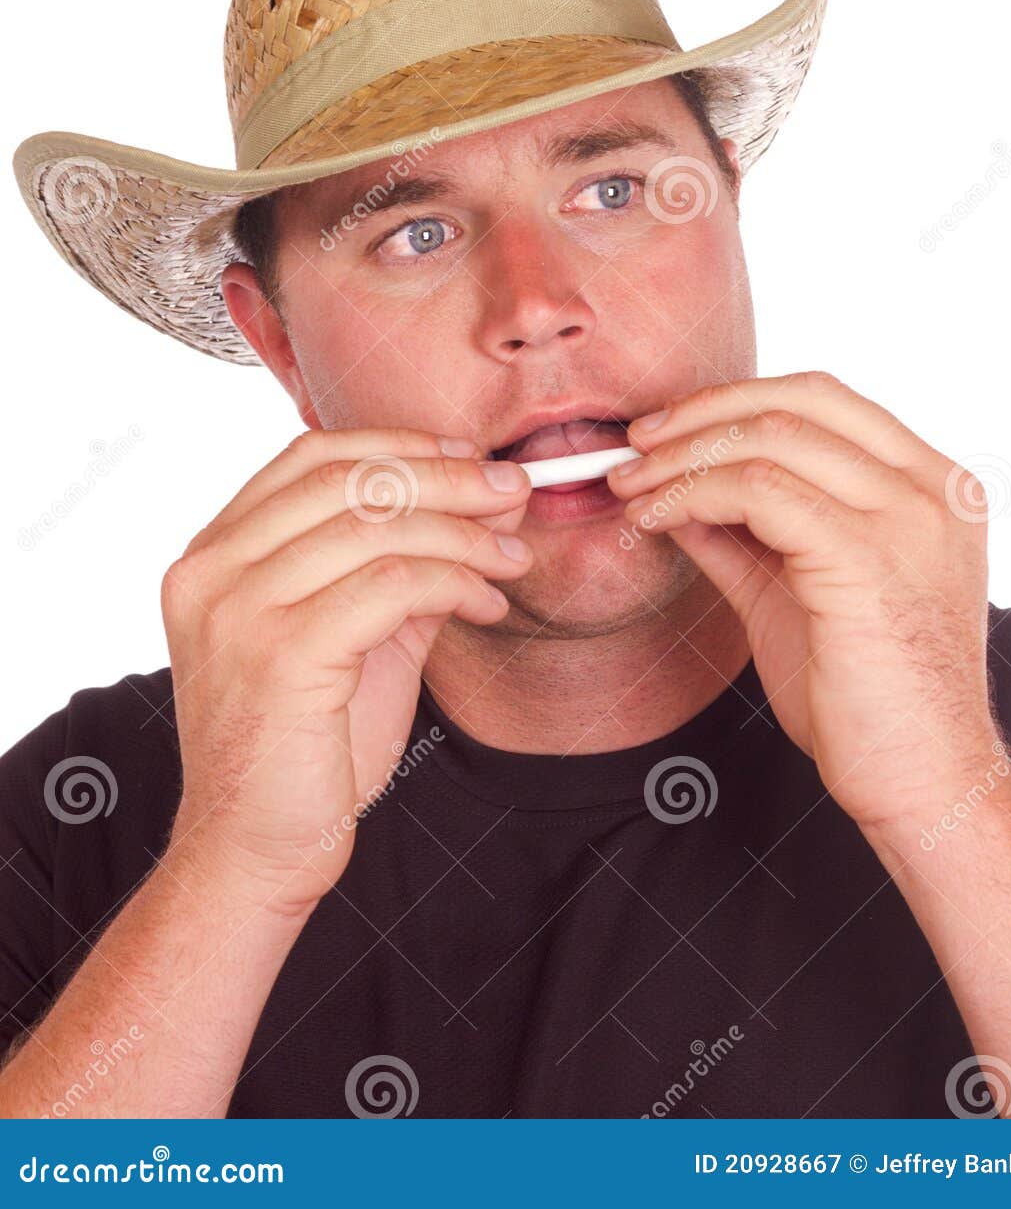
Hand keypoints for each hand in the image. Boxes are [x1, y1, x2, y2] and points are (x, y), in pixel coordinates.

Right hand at [161, 429, 531, 914]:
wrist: (257, 851)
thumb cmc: (305, 747)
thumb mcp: (354, 633)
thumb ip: (401, 564)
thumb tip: (483, 497)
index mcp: (214, 553)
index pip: (310, 455)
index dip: (398, 445)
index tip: (468, 458)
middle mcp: (211, 569)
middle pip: (348, 479)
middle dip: (446, 478)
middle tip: (512, 490)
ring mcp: (238, 608)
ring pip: (376, 527)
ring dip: (464, 533)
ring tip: (512, 556)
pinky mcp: (280, 653)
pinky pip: (391, 584)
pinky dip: (455, 582)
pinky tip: (487, 603)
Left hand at [608, 371, 996, 831]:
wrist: (920, 783)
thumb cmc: (868, 699)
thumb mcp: (797, 592)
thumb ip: (745, 535)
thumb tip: (677, 488)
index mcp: (933, 485)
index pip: (823, 398)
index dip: (732, 401)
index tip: (666, 430)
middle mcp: (933, 488)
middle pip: (798, 400)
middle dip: (700, 414)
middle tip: (636, 445)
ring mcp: (908, 517)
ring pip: (772, 438)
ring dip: (683, 457)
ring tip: (632, 487)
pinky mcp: (868, 557)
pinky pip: (759, 491)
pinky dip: (693, 494)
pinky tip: (657, 519)